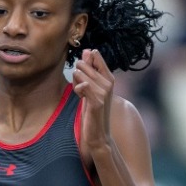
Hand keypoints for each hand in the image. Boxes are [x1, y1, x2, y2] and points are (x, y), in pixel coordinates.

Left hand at [70, 48, 117, 181]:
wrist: (98, 134)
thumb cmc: (92, 111)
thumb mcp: (90, 88)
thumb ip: (90, 69)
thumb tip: (87, 50)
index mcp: (108, 77)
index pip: (96, 56)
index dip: (85, 62)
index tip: (83, 76)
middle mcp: (109, 82)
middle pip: (84, 64)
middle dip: (77, 75)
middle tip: (81, 89)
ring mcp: (104, 92)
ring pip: (81, 74)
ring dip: (76, 83)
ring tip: (81, 94)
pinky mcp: (98, 102)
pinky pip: (83, 86)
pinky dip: (78, 89)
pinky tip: (80, 96)